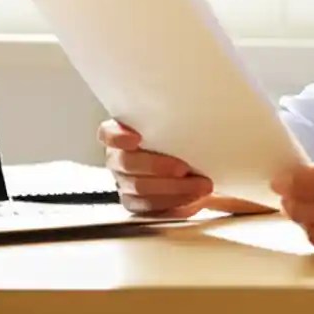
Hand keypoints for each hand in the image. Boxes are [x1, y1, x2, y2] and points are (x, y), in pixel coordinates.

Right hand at [97, 120, 271, 215]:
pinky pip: (152, 210)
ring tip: (202, 186)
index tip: (136, 137)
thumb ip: (178, 119)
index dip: (118, 136)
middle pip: (127, 164)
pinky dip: (175, 206)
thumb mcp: (178, 124)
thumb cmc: (181, 140)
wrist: (193, 166)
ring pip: (140, 190)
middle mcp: (118, 160)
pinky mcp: (138, 205)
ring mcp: (125, 184)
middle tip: (184, 167)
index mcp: (121, 134)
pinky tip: (194, 201)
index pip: (108, 133)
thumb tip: (205, 103)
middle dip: (157, 166)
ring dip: (174, 189)